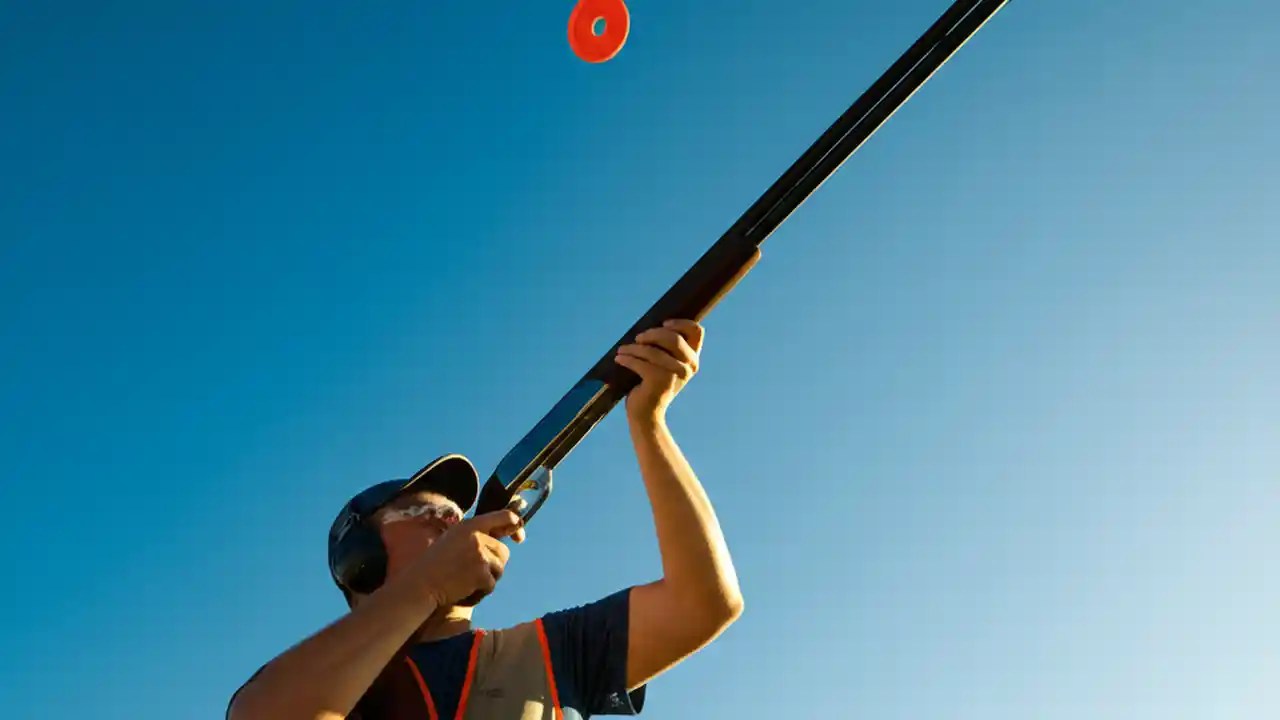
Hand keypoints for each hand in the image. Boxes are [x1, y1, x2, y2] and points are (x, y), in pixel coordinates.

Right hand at [403, 509, 523, 606]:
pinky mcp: (482, 573)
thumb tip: (499, 540)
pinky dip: (480, 592)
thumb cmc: (434, 566)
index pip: (502, 517)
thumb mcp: (452, 540)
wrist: (421, 584)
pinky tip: (464, 590)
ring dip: (488, 578)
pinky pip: (491, 585)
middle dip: (494, 563)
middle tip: (475, 573)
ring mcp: (481, 555)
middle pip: (503, 551)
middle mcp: (477, 537)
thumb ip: (473, 537)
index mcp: (469, 526)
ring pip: (499, 568)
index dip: (514, 523)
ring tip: (466, 580)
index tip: (519, 533)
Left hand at [614, 318, 703, 421]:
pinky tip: (619, 359)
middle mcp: (689, 366)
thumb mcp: (662, 363)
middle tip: (637, 339)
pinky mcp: (660, 381)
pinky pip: (640, 363)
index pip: (696, 331)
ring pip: (653, 350)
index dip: (680, 323)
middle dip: (652, 334)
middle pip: (674, 337)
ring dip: (633, 348)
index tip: (663, 324)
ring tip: (621, 351)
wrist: (646, 414)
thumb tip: (650, 324)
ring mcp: (676, 374)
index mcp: (692, 359)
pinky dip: (627, 359)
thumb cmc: (651, 385)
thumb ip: (664, 347)